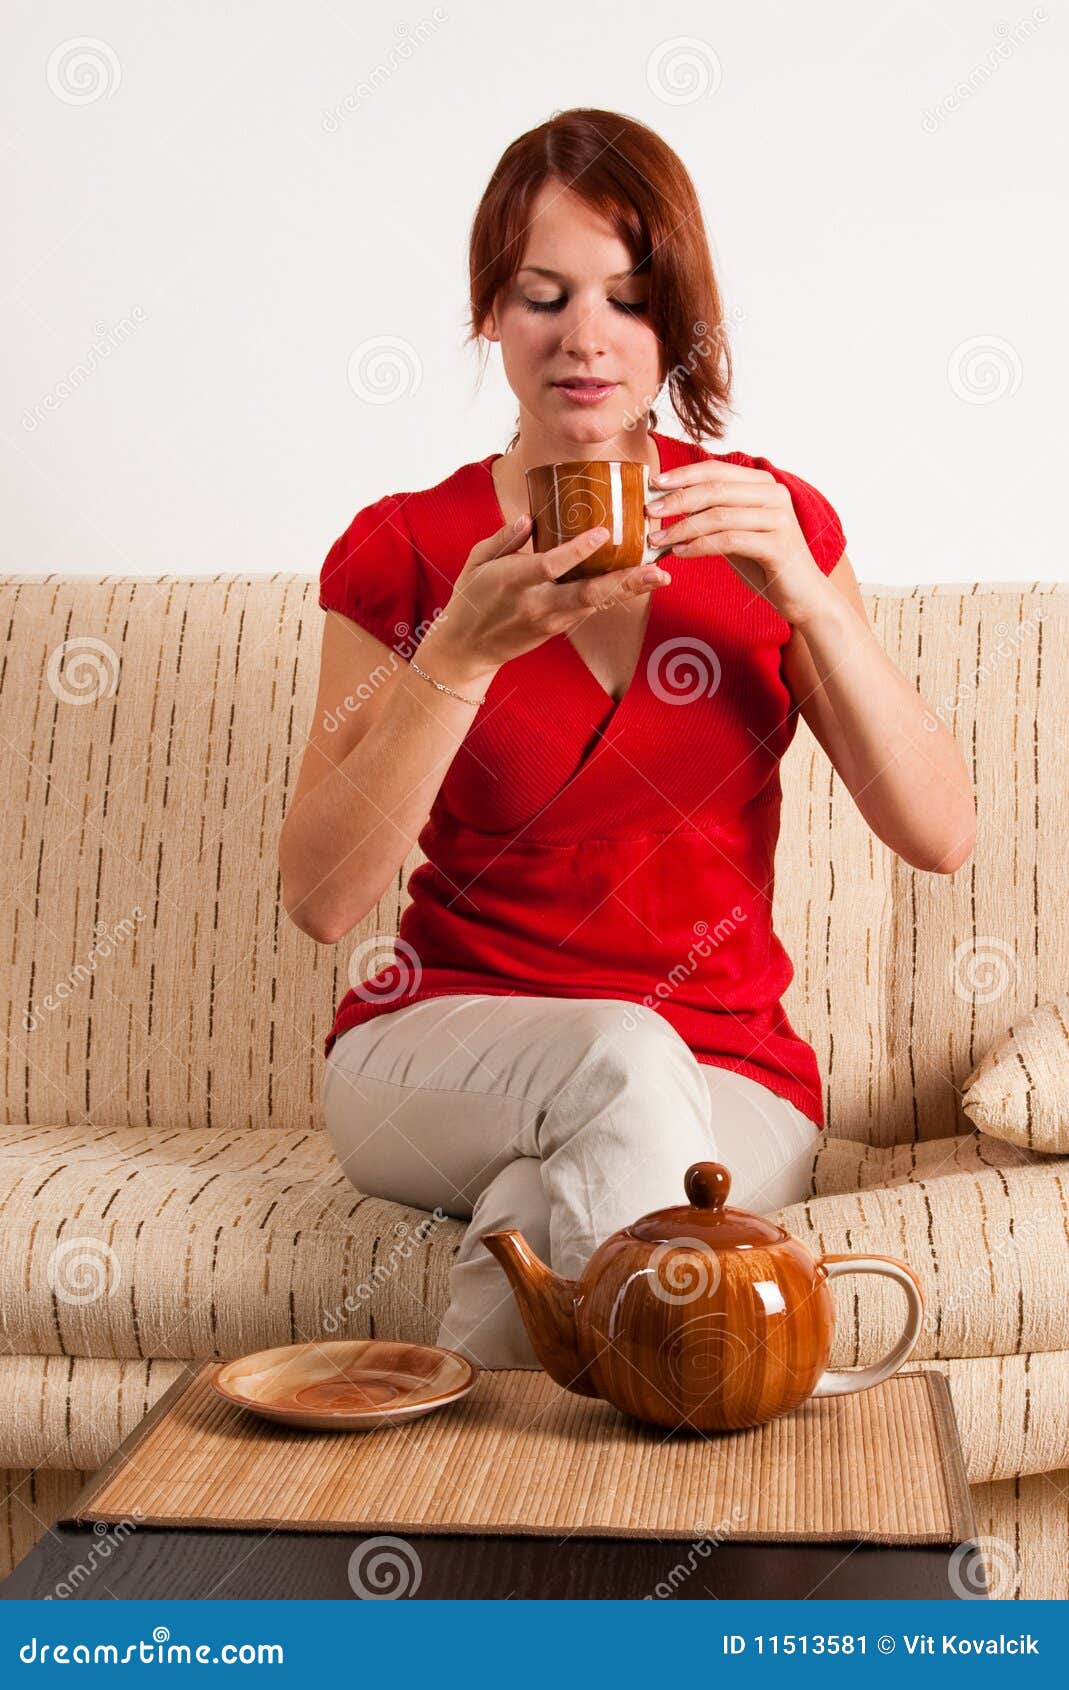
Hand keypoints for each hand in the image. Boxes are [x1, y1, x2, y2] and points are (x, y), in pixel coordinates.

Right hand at [421, 515, 671, 681]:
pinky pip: (590, 607)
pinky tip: (637, 581)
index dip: (577, 551)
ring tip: (659, 576)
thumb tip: (530, 516)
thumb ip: (505, 538)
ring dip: (629, 590)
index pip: (549, 567)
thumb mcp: (477, 561)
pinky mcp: (559, 628)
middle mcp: (536, 604)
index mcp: (512, 583)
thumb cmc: (470, 598)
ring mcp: (551, 620)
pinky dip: (614, 594)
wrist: (467, 650)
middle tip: (656, 572)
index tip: (602, 533)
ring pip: (596, 604)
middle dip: (624, 582)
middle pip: (587, 594)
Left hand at [645, 460, 828, 624]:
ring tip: (658, 540)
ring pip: (719, 515)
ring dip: (683, 528)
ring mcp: (779, 519)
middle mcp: (774, 494)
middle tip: (649, 512)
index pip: (716, 470)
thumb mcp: (737, 531)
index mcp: (763, 484)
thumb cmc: (765, 563)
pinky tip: (680, 553)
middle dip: (677, 500)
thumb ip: (714, 514)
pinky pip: (729, 540)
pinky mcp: (778, 546)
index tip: (654, 485)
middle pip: (715, 490)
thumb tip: (671, 504)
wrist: (803, 595)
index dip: (683, 475)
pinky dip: (699, 546)